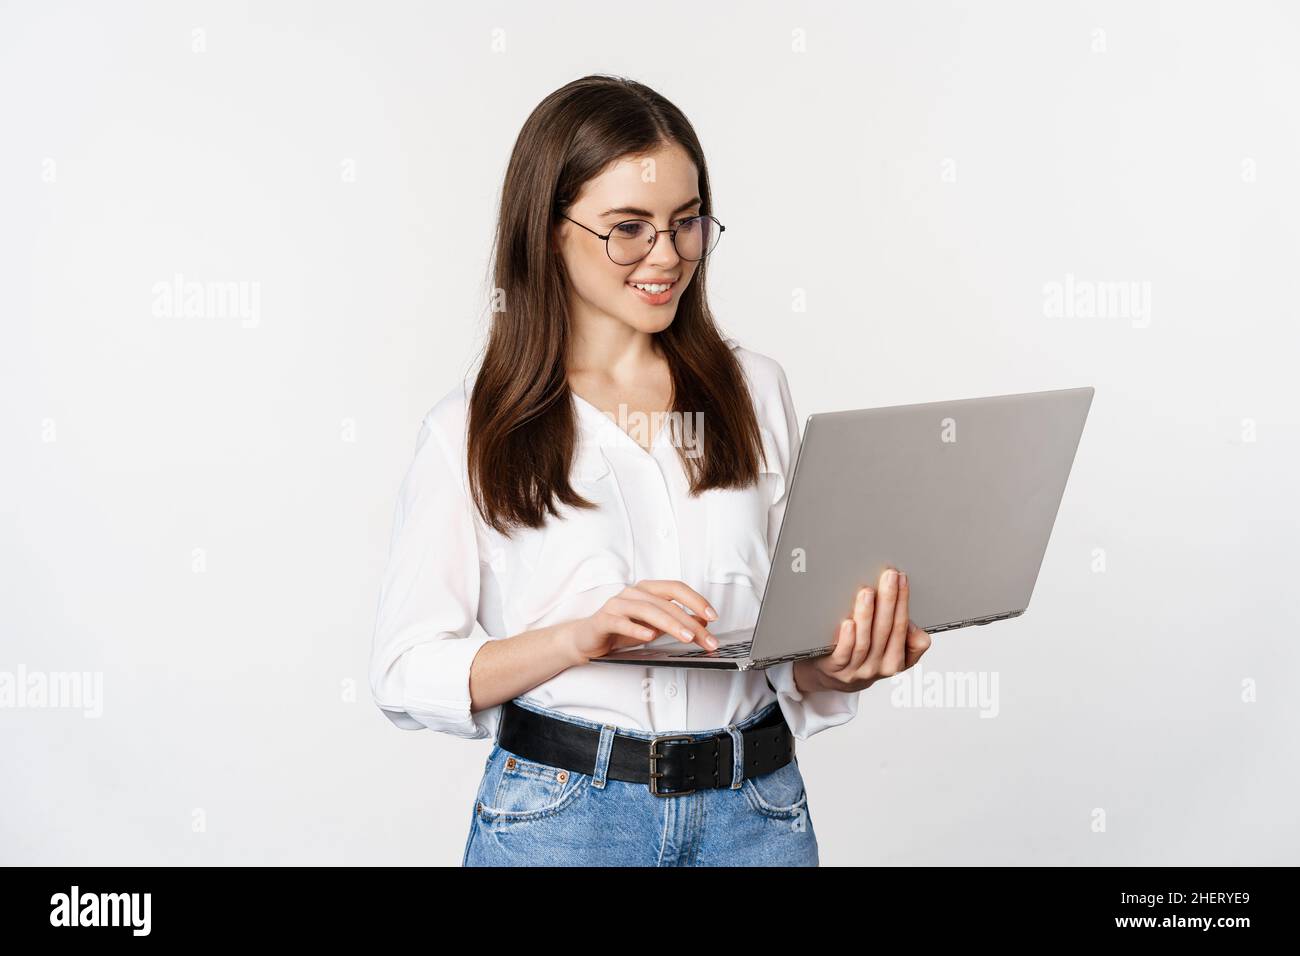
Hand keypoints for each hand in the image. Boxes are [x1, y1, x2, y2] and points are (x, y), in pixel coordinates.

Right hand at [558, 579, 719, 663]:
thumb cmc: (622, 629)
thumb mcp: (654, 625)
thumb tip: (704, 623)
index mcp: (647, 590)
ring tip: (686, 637)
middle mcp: (633, 593)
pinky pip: (621, 622)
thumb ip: (676, 621)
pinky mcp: (603, 620)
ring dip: (670, 624)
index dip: (696, 600)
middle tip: (705, 638)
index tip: (712, 616)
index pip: (676, 588)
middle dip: (690, 622)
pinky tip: (649, 636)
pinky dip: (637, 629)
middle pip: (666, 603)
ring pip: (648, 610)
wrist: (588, 639)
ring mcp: (617, 604)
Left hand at [794, 567, 931, 693]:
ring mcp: (856, 669)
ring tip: (867, 593)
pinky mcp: (835, 669)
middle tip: (889, 576)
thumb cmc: (865, 657)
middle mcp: (878, 667)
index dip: (903, 602)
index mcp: (896, 661)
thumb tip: (914, 627)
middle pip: (886, 630)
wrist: (834, 678)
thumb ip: (910, 642)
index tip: (901, 579)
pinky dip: (847, 638)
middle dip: (889, 600)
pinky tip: (848, 622)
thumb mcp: (893, 654)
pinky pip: (843, 654)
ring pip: (865, 641)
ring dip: (867, 615)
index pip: (902, 627)